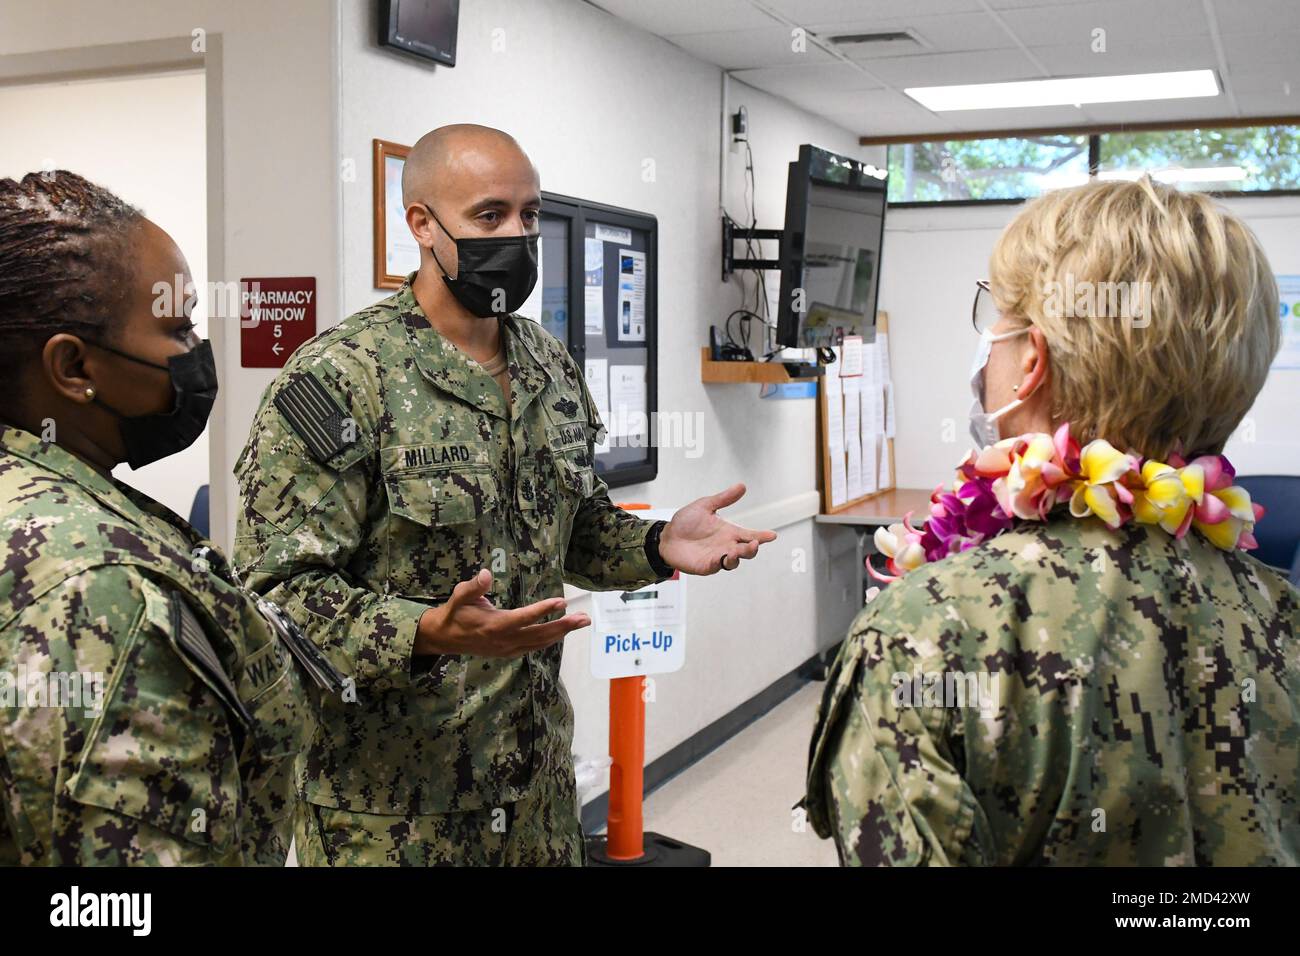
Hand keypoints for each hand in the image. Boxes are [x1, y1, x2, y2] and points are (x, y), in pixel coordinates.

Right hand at [415, 569, 588, 658]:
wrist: (444, 638)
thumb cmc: (454, 613)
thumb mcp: (459, 596)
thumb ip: (473, 587)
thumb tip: (486, 574)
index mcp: (495, 625)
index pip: (524, 618)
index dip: (543, 610)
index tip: (561, 601)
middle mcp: (505, 640)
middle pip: (540, 634)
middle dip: (564, 626)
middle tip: (584, 618)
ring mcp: (508, 648)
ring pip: (540, 642)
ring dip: (562, 633)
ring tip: (581, 622)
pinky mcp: (509, 652)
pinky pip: (534, 647)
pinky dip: (550, 640)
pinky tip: (562, 632)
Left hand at [658, 483, 776, 574]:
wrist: (666, 536)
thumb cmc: (685, 522)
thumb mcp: (705, 506)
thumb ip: (724, 499)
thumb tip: (741, 486)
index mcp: (728, 531)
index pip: (749, 534)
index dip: (761, 536)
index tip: (771, 535)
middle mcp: (726, 545)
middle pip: (746, 550)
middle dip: (752, 548)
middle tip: (754, 543)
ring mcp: (717, 556)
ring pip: (735, 560)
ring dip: (739, 556)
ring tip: (738, 550)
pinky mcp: (707, 565)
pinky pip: (718, 566)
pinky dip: (723, 562)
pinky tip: (724, 557)